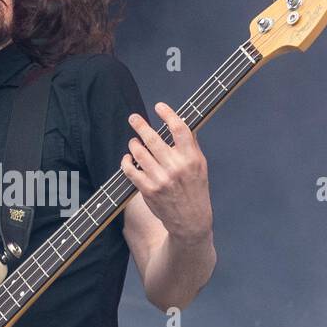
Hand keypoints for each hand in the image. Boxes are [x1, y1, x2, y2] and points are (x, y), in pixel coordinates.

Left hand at [121, 103, 212, 244]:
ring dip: (133, 144)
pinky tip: (127, 158)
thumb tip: (180, 123)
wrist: (190, 220)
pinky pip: (131, 170)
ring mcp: (160, 179)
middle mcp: (176, 167)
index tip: (159, 107)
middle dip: (140, 125)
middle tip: (133, 118)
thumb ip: (191, 145)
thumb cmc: (196, 190)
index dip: (168, 114)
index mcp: (191, 158)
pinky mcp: (148, 190)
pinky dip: (126, 161)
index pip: (179, 129)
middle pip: (153, 138)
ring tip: (133, 141)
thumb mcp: (200, 166)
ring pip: (139, 153)